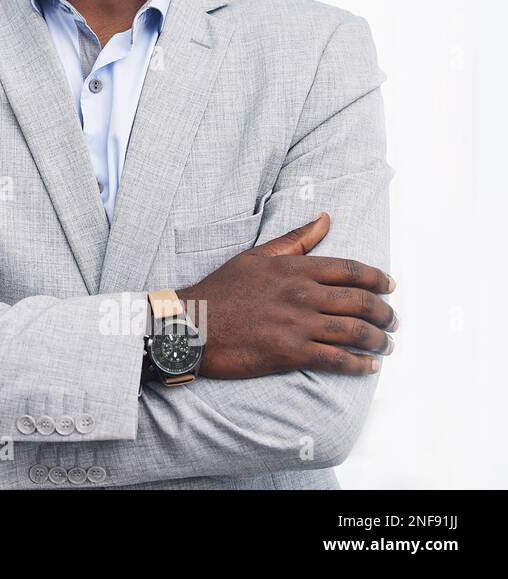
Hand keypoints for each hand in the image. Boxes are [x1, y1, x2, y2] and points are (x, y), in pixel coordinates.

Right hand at [175, 212, 397, 378]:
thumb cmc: (220, 290)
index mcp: (295, 269)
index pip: (351, 271)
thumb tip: (325, 218)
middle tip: (392, 320)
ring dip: (379, 340)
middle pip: (361, 303)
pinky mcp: (291, 353)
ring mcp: (298, 325)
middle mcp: (302, 295)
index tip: (390, 286)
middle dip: (385, 313)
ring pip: (355, 332)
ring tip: (387, 344)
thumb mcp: (256, 256)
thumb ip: (295, 239)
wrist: (191, 325)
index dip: (377, 279)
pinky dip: (359, 365)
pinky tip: (369, 366)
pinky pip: (337, 360)